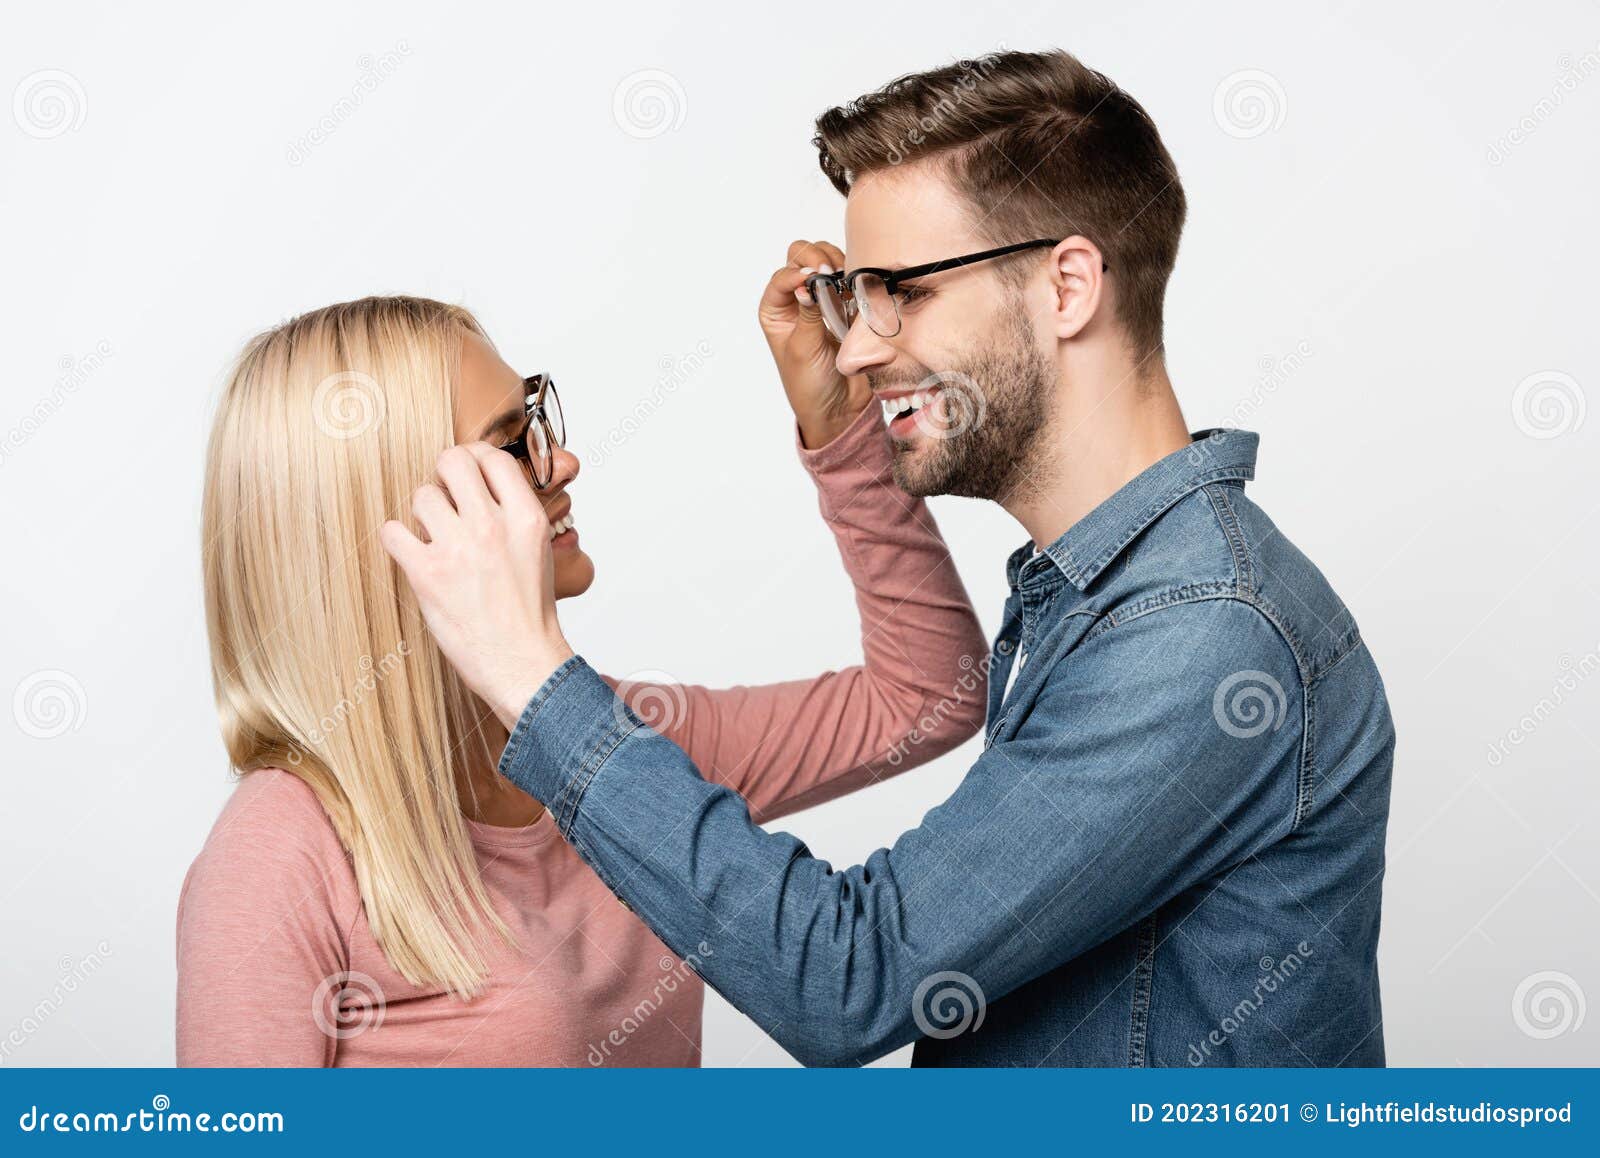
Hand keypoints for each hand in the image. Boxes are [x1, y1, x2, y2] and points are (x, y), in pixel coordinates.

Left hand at [381, 443, 574, 731]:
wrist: (522, 662)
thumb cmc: (530, 615)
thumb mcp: (538, 552)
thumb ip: (515, 516)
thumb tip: (485, 490)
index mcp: (525, 519)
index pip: (493, 458)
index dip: (476, 459)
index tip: (468, 471)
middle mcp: (492, 526)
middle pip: (452, 461)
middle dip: (444, 473)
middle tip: (445, 494)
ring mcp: (458, 548)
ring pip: (421, 495)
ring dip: (423, 513)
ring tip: (433, 536)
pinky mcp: (427, 574)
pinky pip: (392, 531)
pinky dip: (397, 540)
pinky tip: (411, 552)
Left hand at [758, 239, 871, 448]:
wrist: (838, 407)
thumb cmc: (810, 384)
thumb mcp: (803, 348)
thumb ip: (807, 313)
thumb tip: (810, 281)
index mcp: (776, 310)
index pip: (783, 276)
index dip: (798, 273)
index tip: (816, 280)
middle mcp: (796, 301)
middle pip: (802, 257)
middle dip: (817, 259)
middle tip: (832, 275)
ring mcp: (823, 300)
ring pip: (827, 261)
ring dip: (838, 265)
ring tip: (846, 286)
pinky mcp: (847, 306)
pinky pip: (850, 279)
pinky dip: (855, 278)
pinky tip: (858, 292)